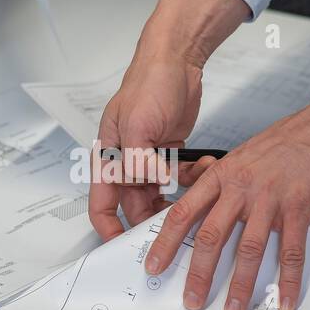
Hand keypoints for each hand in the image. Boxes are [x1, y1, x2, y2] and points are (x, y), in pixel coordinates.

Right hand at [89, 53, 202, 236]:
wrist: (178, 60)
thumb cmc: (148, 83)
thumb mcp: (138, 124)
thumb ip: (138, 161)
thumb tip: (148, 185)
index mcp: (107, 157)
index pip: (101, 205)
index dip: (110, 230)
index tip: (125, 249)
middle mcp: (126, 162)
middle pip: (136, 206)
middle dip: (156, 218)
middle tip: (177, 229)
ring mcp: (150, 158)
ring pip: (162, 195)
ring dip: (181, 196)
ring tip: (198, 195)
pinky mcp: (172, 153)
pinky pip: (183, 178)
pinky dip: (196, 177)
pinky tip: (208, 167)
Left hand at [143, 88, 309, 309]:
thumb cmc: (282, 144)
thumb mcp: (238, 158)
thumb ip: (218, 186)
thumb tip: (198, 212)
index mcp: (221, 177)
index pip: (184, 213)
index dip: (165, 242)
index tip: (154, 266)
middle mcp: (241, 189)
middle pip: (212, 237)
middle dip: (200, 274)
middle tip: (192, 300)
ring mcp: (270, 200)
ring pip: (250, 249)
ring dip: (241, 284)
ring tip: (234, 308)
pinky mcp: (298, 210)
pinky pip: (291, 251)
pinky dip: (288, 280)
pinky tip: (284, 299)